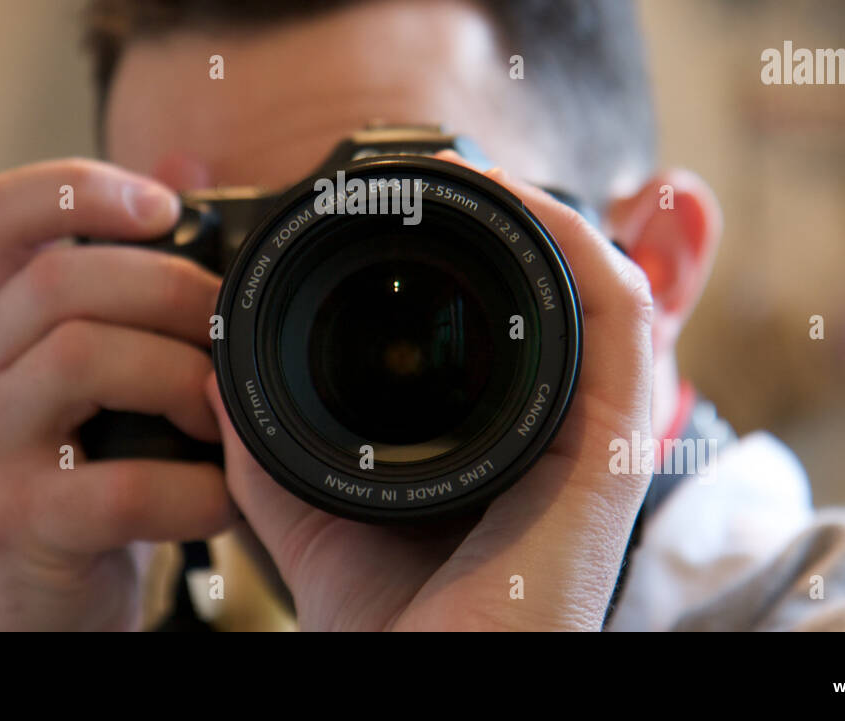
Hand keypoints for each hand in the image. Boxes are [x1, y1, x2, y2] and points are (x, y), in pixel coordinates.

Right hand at [0, 159, 234, 629]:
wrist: (42, 588)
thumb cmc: (89, 457)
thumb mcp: (102, 357)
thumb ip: (137, 268)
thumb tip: (189, 168)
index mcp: (1, 312)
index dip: (77, 186)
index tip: (164, 207)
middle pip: (58, 279)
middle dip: (168, 289)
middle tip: (226, 330)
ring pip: (79, 359)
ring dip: (180, 376)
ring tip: (221, 411)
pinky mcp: (17, 522)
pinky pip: (119, 488)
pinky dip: (194, 489)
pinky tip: (222, 495)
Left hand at [206, 154, 655, 629]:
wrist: (421, 692)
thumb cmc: (388, 630)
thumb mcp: (315, 520)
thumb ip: (273, 453)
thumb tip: (219, 381)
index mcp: (506, 448)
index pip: (514, 333)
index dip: (478, 259)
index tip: (407, 211)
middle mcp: (560, 436)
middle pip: (566, 302)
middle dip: (515, 225)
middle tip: (446, 176)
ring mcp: (594, 440)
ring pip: (606, 293)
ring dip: (546, 220)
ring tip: (475, 176)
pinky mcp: (612, 450)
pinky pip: (624, 321)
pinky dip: (580, 248)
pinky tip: (515, 206)